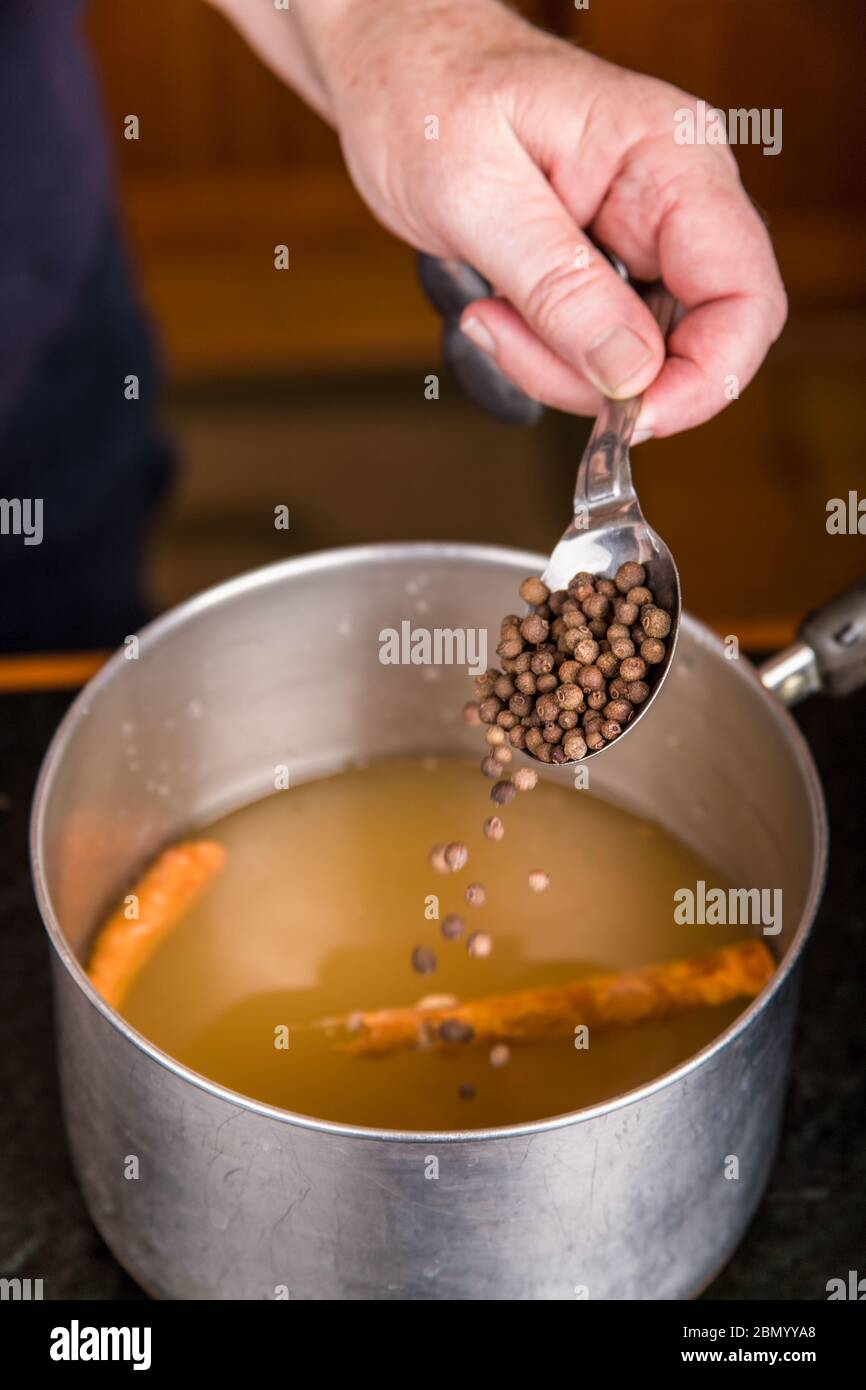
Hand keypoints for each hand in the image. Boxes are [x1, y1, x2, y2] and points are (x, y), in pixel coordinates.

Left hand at [211, 0, 786, 438]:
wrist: (395, 73)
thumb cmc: (427, 97)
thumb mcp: (476, 193)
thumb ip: (558, 285)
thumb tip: (632, 371)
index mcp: (669, 158)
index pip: (744, 293)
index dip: (704, 377)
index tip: (630, 418)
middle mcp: (674, 198)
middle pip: (697, 341)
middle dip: (607, 378)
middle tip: (515, 347)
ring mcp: (645, 237)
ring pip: (644, 358)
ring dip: (563, 368)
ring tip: (492, 314)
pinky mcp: (609, 267)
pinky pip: (604, 347)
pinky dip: (550, 356)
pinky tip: (501, 313)